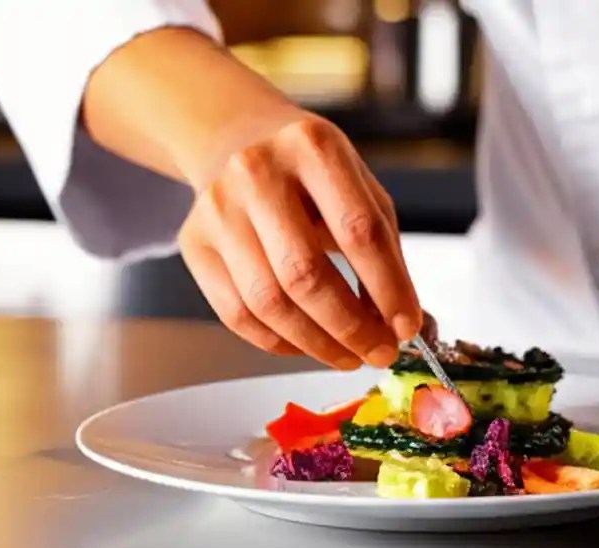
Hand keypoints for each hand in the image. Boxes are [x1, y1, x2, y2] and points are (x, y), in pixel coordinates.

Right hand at [177, 111, 421, 369]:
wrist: (235, 141)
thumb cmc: (307, 172)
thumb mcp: (357, 186)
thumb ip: (382, 248)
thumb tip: (399, 322)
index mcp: (312, 147)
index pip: (358, 231)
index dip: (388, 288)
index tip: (405, 328)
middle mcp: (256, 172)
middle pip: (304, 273)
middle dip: (349, 327)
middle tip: (376, 353)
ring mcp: (217, 209)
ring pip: (267, 302)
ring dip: (314, 343)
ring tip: (345, 355)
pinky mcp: (193, 243)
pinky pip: (235, 314)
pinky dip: (276, 342)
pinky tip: (304, 344)